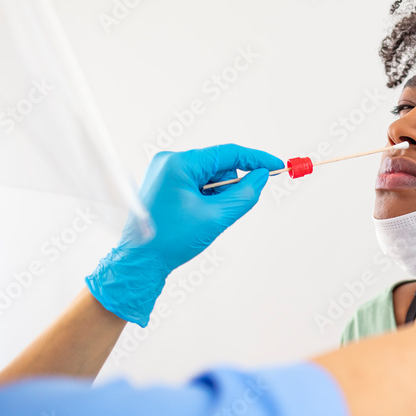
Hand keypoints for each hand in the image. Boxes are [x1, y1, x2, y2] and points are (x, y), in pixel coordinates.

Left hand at [86, 144, 282, 325]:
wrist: (139, 262)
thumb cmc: (171, 240)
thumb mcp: (216, 217)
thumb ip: (245, 194)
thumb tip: (261, 177)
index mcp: (179, 164)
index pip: (228, 153)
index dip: (256, 160)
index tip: (276, 166)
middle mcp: (169, 161)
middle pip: (218, 165)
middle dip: (229, 186)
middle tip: (223, 211)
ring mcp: (164, 172)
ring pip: (209, 176)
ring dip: (216, 194)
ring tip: (203, 218)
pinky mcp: (164, 183)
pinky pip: (196, 183)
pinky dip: (205, 198)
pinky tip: (195, 216)